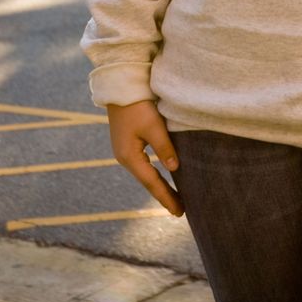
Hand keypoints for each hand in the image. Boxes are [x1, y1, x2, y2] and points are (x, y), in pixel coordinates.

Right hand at [107, 100, 183, 216]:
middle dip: (164, 195)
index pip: (152, 183)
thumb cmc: (138, 106)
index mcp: (129, 157)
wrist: (121, 89)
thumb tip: (174, 169)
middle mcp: (124, 157)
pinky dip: (154, 174)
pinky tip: (162, 176)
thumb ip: (164, 148)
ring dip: (159, 185)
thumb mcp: (154, 126)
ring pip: (145, 173)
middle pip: (147, 181)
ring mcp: (124, 151)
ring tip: (174, 197)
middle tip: (180, 210)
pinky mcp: (127, 143)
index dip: (166, 197)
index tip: (179, 212)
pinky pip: (143, 164)